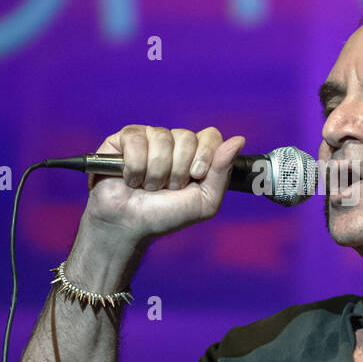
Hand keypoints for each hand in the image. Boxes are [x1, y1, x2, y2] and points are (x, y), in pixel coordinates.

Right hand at [82, 125, 245, 240]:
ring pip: (162, 139)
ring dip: (156, 173)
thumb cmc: (165, 215)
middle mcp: (173, 142)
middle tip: (168, 187)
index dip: (205, 155)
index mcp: (195, 154)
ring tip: (148, 186)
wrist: (129, 226)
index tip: (196, 176)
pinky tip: (131, 179)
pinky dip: (135, 167)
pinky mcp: (124, 138)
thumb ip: (223, 171)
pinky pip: (136, 140)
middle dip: (178, 170)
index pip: (210, 135)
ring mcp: (149, 138)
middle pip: (187, 137)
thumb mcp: (205, 201)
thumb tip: (238, 140)